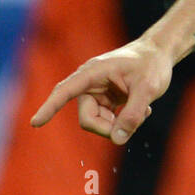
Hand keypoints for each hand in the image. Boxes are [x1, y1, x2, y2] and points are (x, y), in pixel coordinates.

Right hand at [30, 39, 173, 145]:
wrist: (159, 54)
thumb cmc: (152, 64)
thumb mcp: (148, 88)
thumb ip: (133, 114)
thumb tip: (117, 140)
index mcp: (93, 72)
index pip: (65, 90)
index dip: (50, 107)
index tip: (35, 123)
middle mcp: (90, 84)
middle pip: (88, 119)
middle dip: (111, 126)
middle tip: (139, 117)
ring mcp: (97, 94)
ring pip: (98, 123)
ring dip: (121, 123)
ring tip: (143, 108)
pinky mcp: (105, 102)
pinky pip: (107, 123)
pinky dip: (125, 121)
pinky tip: (142, 108)